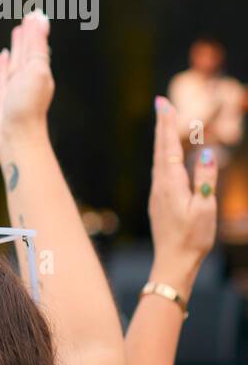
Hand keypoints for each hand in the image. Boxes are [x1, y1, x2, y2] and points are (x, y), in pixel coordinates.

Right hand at [0, 9, 53, 163]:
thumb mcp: (36, 71)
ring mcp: (16, 87)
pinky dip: (3, 64)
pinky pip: (4, 74)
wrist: (16, 137)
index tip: (36, 13)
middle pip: (29, 49)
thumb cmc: (27, 106)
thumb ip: (37, 47)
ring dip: (17, 45)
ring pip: (17, 60)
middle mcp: (30, 77)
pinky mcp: (4, 96)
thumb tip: (39, 22)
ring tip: (17, 31)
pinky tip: (3, 56)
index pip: (38, 43)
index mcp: (41, 70)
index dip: (36, 28)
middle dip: (29, 33)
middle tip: (30, 16)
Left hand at [149, 96, 217, 292]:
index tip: (165, 105)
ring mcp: (157, 192)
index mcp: (171, 184)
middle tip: (161, 102)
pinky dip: (163, 154)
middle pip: (161, 149)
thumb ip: (206, 179)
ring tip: (164, 120)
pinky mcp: (158, 200)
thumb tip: (208, 152)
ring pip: (159, 159)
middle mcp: (160, 185)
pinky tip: (166, 152)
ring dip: (162, 138)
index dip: (168, 125)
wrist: (173, 261)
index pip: (169, 148)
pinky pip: (160, 170)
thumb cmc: (193, 237)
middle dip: (162, 125)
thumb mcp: (206, 208)